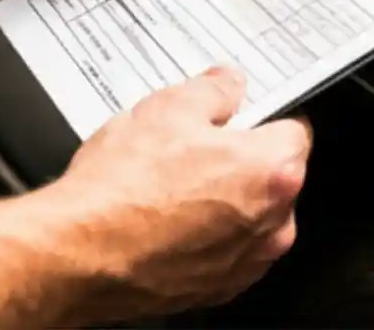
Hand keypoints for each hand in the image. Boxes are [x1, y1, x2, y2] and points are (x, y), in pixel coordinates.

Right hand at [38, 66, 311, 323]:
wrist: (80, 254)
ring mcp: (248, 260)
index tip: (236, 118)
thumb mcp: (169, 109)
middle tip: (192, 150)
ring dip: (223, 202)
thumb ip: (214, 91)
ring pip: (249, 216)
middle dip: (241, 161)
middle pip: (274, 176)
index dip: (260, 118)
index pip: (293, 130)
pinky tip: (166, 221)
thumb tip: (228, 85)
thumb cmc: (123, 190)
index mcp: (274, 170)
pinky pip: (225, 251)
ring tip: (170, 187)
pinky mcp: (220, 288)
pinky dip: (206, 238)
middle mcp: (273, 222)